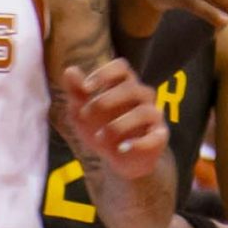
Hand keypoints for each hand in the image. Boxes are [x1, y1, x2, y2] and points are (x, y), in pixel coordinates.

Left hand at [62, 62, 170, 182]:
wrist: (119, 161)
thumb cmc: (102, 129)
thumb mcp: (83, 114)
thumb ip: (76, 92)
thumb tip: (69, 70)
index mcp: (125, 84)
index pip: (121, 66)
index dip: (104, 73)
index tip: (85, 87)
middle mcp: (142, 96)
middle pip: (131, 88)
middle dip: (105, 101)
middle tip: (85, 115)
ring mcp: (153, 116)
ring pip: (143, 112)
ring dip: (117, 125)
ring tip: (99, 137)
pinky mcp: (159, 138)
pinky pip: (154, 137)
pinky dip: (137, 143)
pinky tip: (121, 149)